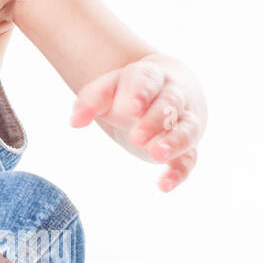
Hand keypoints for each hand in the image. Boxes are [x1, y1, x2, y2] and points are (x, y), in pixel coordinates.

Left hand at [70, 54, 205, 191]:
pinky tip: (163, 185)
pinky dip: (179, 172)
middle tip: (136, 138)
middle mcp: (172, 96)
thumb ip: (89, 101)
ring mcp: (182, 121)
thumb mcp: (106, 90)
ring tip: (157, 155)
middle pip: (170, 104)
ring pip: (187, 129)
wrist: (161, 92)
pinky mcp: (186, 146)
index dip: (142, 93)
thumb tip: (75, 122)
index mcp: (150, 77)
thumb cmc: (127, 92)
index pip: (149, 81)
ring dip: (174, 142)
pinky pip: (189, 158)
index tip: (132, 109)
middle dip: (155, 121)